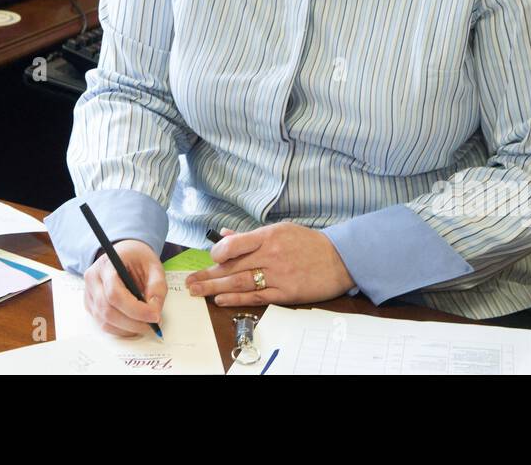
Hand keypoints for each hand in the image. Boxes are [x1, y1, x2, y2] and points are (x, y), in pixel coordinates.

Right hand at [83, 239, 166, 337]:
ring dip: (128, 328)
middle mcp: (92, 280)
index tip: (154, 316)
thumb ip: (157, 287)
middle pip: (108, 310)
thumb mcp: (154, 266)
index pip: (114, 293)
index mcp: (106, 265)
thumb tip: (154, 313)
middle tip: (154, 325)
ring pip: (105, 321)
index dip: (135, 309)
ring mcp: (88, 294)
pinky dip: (121, 329)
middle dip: (134, 323)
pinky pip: (104, 324)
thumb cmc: (137, 258)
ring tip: (146, 324)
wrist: (124, 254)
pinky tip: (134, 324)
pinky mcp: (90, 306)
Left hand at [186, 223, 354, 306]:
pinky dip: (237, 299)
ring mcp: (278, 275)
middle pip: (233, 266)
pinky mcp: (286, 293)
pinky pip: (257, 297)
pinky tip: (222, 300)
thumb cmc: (308, 243)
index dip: (218, 253)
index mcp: (269, 236)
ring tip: (198, 291)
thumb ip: (251, 236)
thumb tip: (225, 235)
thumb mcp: (281, 231)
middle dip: (208, 274)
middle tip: (190, 282)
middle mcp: (271, 255)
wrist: (339, 258)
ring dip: (216, 288)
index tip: (209, 259)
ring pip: (240, 282)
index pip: (235, 244)